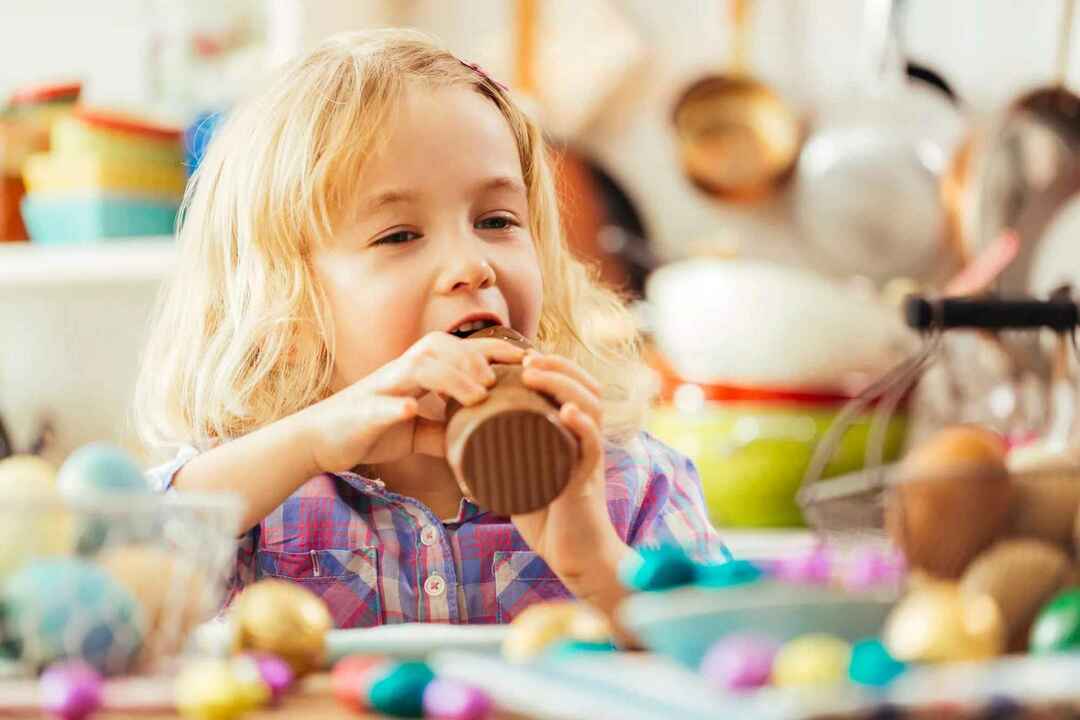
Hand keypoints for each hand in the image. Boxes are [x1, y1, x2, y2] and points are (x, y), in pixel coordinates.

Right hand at [304, 332, 524, 473]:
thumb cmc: (370, 429)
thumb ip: (445, 431)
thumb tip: (483, 441)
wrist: (320, 441)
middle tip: (496, 386)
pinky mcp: (363, 412)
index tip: (525, 357)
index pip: (458, 348)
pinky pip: (381, 404)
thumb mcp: (416, 433)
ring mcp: (381, 389)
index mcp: (416, 373)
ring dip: (449, 379)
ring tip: (475, 398)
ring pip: (417, 368)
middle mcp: (400, 372)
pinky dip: (397, 406)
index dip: (491, 348)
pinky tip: (412, 410)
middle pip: (439, 347)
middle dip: (472, 360)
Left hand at [511, 352, 632, 610]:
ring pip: (591, 410)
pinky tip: (567, 414)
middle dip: (558, 368)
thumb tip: (460, 449)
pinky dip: (582, 428)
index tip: (526, 357)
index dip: (556, 367)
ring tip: (538, 373)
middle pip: (586, 390)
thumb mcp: (523, 479)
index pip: (576, 389)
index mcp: (574, 437)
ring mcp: (589, 461)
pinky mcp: (588, 484)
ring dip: (565, 386)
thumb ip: (503, 463)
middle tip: (528, 359)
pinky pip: (592, 449)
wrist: (574, 558)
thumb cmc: (549, 518)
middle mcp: (587, 442)